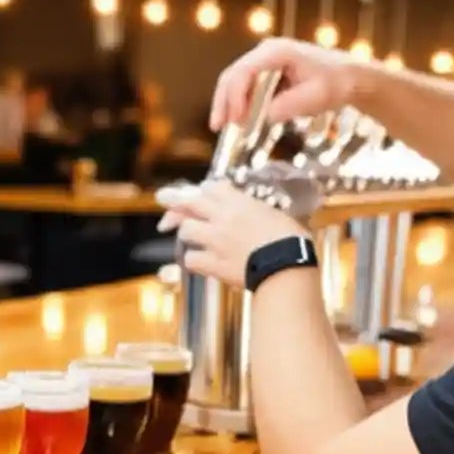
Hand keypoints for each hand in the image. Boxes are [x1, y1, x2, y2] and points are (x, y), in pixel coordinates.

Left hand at [162, 181, 310, 288]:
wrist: (286, 266)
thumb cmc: (291, 241)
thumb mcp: (276, 215)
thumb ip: (257, 211)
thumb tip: (259, 215)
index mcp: (240, 203)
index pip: (211, 187)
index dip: (203, 190)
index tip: (198, 193)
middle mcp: (223, 218)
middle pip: (190, 202)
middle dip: (173, 199)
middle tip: (162, 197)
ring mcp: (215, 240)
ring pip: (186, 230)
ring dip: (186, 233)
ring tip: (189, 237)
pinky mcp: (213, 263)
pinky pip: (190, 259)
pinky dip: (192, 260)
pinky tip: (196, 262)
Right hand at [211, 38, 360, 130]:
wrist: (348, 77)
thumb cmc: (335, 84)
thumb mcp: (317, 97)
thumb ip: (292, 105)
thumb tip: (267, 115)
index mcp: (278, 52)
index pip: (245, 71)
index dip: (236, 96)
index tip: (236, 119)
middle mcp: (266, 52)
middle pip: (233, 74)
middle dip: (224, 102)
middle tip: (218, 127)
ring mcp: (264, 61)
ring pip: (235, 80)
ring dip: (228, 104)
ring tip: (225, 127)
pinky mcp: (265, 72)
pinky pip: (245, 87)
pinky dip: (239, 104)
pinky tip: (239, 121)